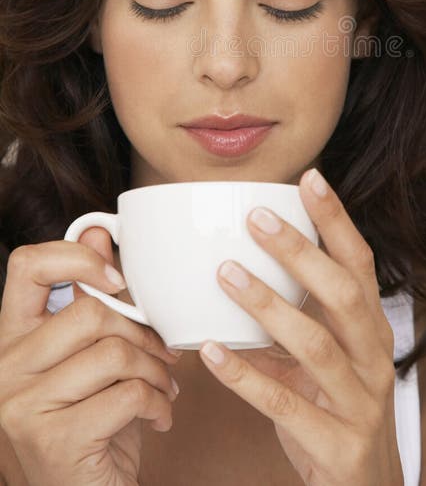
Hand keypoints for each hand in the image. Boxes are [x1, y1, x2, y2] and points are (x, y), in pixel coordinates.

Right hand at [0, 232, 181, 485]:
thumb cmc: (91, 426)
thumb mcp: (88, 362)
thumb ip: (90, 302)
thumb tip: (98, 230)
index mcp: (12, 339)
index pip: (27, 265)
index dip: (77, 256)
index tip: (118, 277)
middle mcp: (6, 369)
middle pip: (90, 313)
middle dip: (143, 333)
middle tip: (163, 355)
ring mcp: (23, 407)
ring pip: (114, 352)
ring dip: (156, 371)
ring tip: (164, 388)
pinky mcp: (54, 440)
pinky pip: (128, 394)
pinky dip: (159, 403)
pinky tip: (159, 418)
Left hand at [198, 168, 403, 485]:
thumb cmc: (338, 411)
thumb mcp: (326, 358)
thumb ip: (296, 317)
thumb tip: (240, 264)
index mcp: (371, 329)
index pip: (360, 263)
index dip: (337, 220)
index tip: (309, 178)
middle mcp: (374, 358)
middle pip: (343, 295)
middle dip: (302, 254)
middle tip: (257, 220)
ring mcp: (360, 402)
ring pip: (317, 345)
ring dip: (269, 306)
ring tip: (226, 275)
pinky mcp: (337, 444)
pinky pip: (286, 404)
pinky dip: (247, 376)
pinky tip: (213, 351)